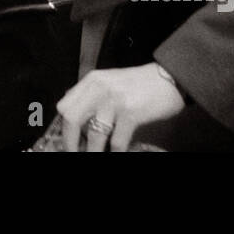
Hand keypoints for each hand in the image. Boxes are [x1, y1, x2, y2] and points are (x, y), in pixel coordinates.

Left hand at [56, 63, 185, 151]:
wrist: (170, 78)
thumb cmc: (139, 84)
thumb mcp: (110, 81)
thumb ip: (91, 94)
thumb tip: (69, 113)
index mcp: (91, 81)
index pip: (64, 106)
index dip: (63, 127)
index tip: (68, 141)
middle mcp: (99, 88)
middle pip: (71, 119)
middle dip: (70, 142)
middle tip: (75, 153)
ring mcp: (114, 100)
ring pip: (93, 135)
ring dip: (94, 152)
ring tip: (96, 156)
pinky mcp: (131, 113)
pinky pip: (117, 142)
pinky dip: (115, 153)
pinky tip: (117, 154)